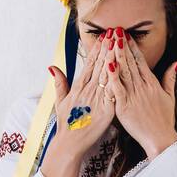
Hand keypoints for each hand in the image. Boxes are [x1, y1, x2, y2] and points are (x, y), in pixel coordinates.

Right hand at [45, 28, 120, 160]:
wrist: (69, 144)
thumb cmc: (66, 124)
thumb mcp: (60, 102)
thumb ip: (59, 83)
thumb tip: (52, 66)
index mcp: (78, 88)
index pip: (89, 64)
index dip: (97, 49)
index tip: (103, 36)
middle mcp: (87, 91)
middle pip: (99, 65)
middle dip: (107, 48)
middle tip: (114, 32)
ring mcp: (97, 100)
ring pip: (107, 75)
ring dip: (114, 58)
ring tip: (119, 43)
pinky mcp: (106, 110)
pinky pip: (113, 93)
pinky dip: (117, 80)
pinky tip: (124, 68)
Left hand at [107, 26, 176, 157]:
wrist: (161, 138)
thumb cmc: (164, 119)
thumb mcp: (170, 96)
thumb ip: (170, 78)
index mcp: (152, 83)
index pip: (140, 61)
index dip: (132, 47)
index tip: (126, 35)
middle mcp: (143, 87)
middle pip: (130, 62)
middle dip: (122, 45)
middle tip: (115, 31)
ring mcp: (134, 96)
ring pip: (124, 71)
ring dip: (117, 55)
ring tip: (111, 40)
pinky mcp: (125, 106)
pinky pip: (117, 89)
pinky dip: (113, 76)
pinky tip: (108, 64)